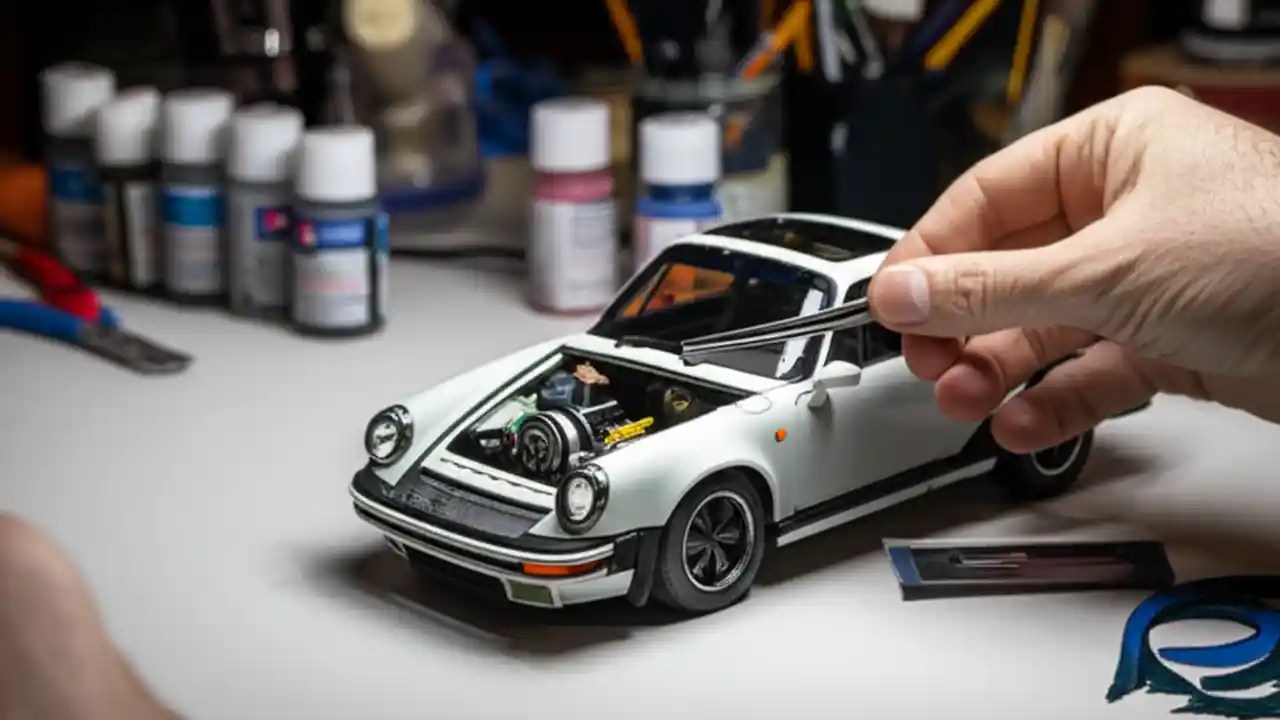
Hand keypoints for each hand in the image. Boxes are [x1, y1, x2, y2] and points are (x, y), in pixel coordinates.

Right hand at [866, 86, 1279, 453]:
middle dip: (963, 322)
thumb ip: (992, 288)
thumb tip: (905, 292)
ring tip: (961, 399)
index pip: (987, 198)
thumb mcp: (1107, 268)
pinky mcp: (1171, 340)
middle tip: (924, 360)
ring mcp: (1148, 278)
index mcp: (1111, 150)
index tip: (889, 302)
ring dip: (997, 368)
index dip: (931, 254)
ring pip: (1045, 326)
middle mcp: (1126, 209)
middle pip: (1011, 268)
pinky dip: (1052, 400)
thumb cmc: (1279, 255)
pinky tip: (1019, 423)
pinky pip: (1089, 370)